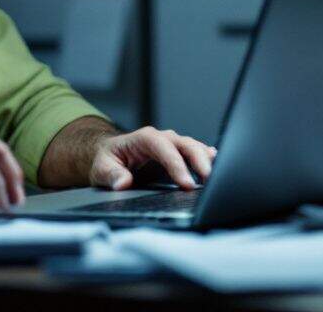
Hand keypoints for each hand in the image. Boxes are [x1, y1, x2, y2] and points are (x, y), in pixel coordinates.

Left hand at [88, 126, 216, 190]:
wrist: (110, 153)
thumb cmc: (107, 159)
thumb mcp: (102, 168)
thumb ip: (112, 175)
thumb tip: (123, 183)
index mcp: (144, 138)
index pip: (164, 148)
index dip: (177, 165)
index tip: (186, 184)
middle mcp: (162, 138)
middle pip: (185, 145)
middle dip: (199, 161)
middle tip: (210, 181)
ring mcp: (173, 144)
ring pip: (195, 148)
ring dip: (207, 161)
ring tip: (219, 177)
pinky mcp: (179, 153)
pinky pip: (197, 153)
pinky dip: (208, 159)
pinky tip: (220, 166)